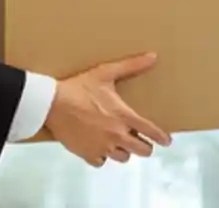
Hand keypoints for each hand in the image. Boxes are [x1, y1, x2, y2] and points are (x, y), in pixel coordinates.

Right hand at [44, 52, 172, 167]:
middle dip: (144, 146)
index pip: (151, 132)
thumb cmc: (79, 87)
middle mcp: (117, 135)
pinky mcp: (87, 154)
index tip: (166, 141)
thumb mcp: (106, 73)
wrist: (52, 104)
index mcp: (124, 117)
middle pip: (142, 150)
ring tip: (119, 142)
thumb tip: (152, 56)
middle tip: (142, 141)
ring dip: (124, 151)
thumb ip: (131, 66)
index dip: (162, 137)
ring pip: (123, 158)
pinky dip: (102, 156)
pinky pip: (101, 162)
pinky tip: (99, 147)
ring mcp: (102, 147)